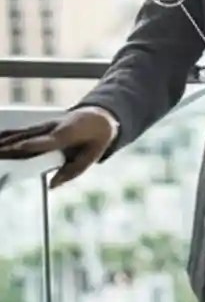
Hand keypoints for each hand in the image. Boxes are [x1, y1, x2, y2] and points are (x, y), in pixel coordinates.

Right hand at [0, 108, 116, 188]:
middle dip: (9, 146)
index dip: (31, 145)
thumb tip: (52, 185)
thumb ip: (73, 170)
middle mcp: (52, 127)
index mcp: (68, 133)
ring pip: (20, 134)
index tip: (16, 149)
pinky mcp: (38, 127)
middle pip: (27, 137)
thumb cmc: (96, 138)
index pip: (47, 140)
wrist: (98, 116)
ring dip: (3, 141)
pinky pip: (19, 132)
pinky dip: (6, 136)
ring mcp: (44, 126)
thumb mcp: (93, 155)